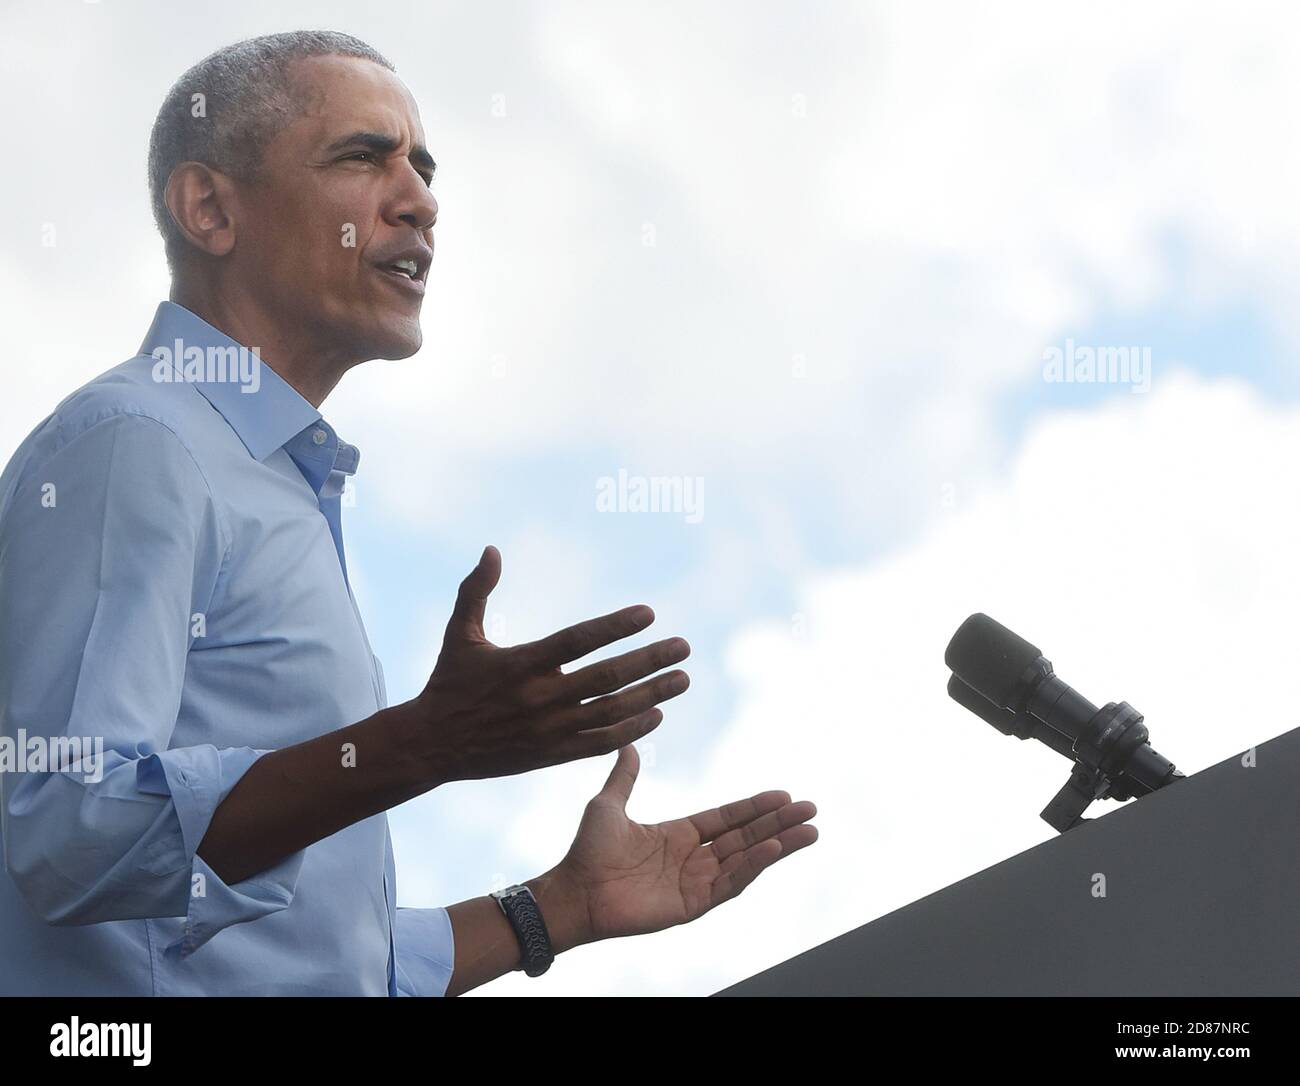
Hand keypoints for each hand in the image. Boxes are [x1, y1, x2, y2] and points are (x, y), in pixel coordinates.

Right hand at [413, 546, 690, 784]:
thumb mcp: (458, 633)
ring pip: (611, 712)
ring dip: (652, 695)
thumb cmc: (448, 682)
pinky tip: (657, 715)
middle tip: (684, 647)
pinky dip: (632, 731)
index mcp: (520, 663)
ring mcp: (548, 730)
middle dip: (650, 661)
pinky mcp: (551, 755)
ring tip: (683, 679)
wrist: (430, 747)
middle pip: (607, 677)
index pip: (578, 640)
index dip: (615, 626)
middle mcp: (539, 698)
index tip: (649, 613)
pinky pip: (600, 743)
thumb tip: (492, 549)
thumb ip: (477, 590)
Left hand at [546, 745, 818, 945]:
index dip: (755, 807)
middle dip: (779, 823)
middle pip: (746, 837)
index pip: (727, 819)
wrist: (573, 890)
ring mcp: (694, 883)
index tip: (784, 794)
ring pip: (746, 860)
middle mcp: (691, 858)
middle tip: (810, 810)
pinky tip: (773, 848)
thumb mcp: (608, 804)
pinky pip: (729, 883)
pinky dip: (753, 866)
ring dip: (778, 844)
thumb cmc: (586, 851)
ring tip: (808, 830)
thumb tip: (628, 744)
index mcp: (678, 835)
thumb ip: (624, 777)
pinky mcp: (691, 905)